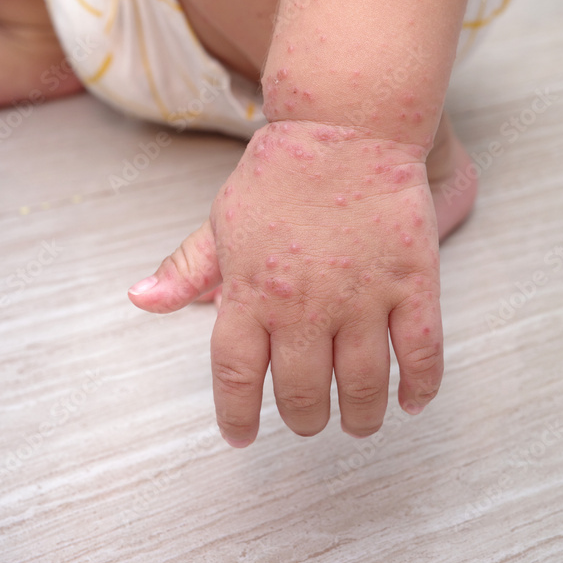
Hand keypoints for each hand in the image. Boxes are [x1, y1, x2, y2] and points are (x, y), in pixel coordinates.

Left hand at [128, 121, 441, 445]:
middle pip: (302, 393)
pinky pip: (422, 353)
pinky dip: (420, 387)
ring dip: (359, 417)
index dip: (237, 416)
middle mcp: (305, 305)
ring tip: (355, 424)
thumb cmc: (279, 173)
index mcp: (251, 292)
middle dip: (301, 420)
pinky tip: (411, 402)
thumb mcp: (221, 220)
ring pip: (363, 386)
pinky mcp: (412, 282)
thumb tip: (139, 300)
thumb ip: (186, 268)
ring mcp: (363, 296)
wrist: (345, 126)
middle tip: (306, 421)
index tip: (241, 436)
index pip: (236, 377)